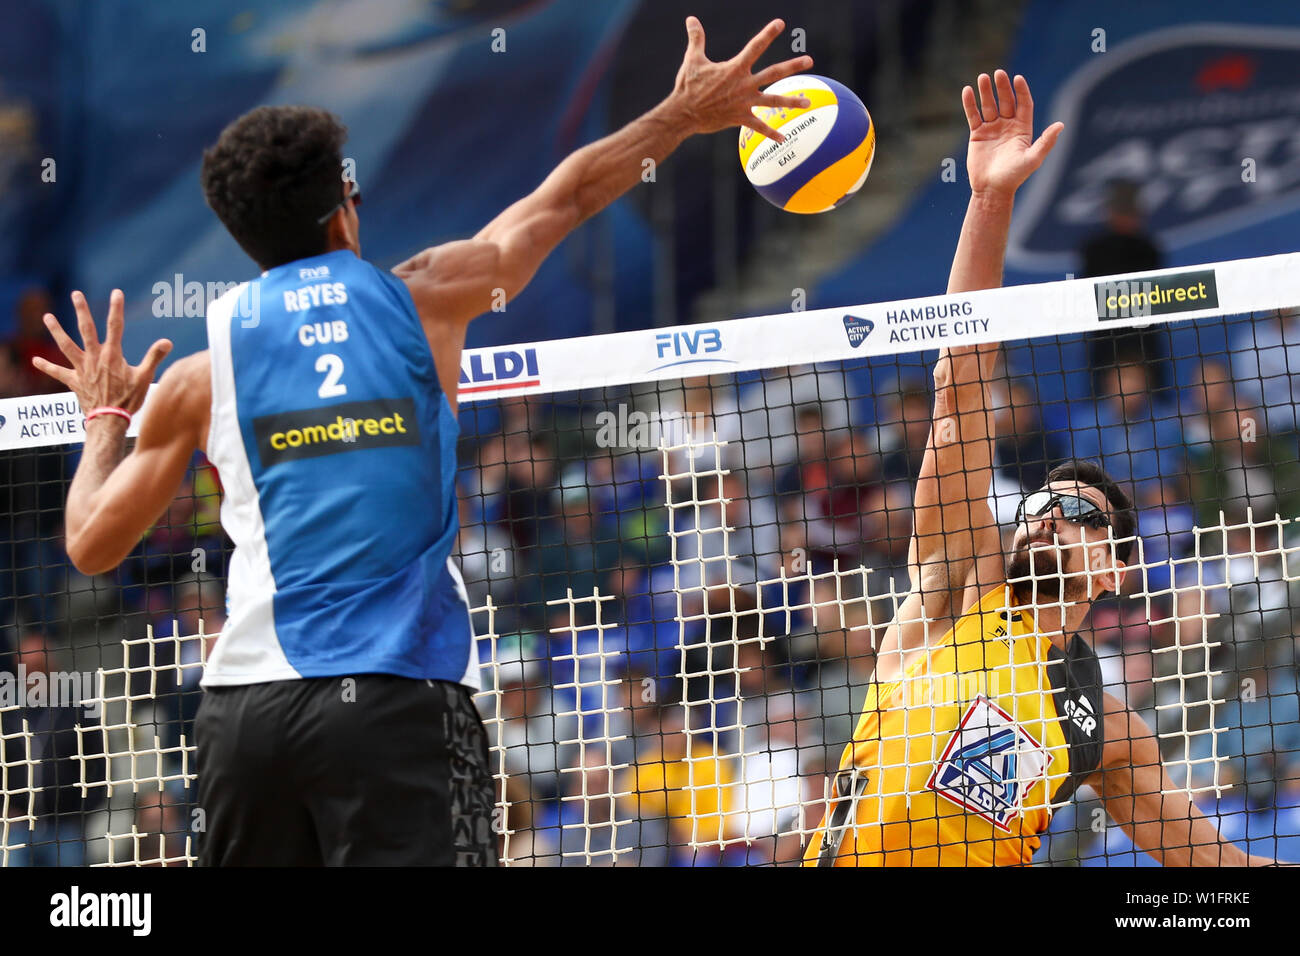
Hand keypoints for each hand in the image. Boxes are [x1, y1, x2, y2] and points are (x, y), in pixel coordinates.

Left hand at [33, 289, 171, 416]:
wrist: (109, 420)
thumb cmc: (129, 399)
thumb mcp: (145, 377)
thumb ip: (154, 357)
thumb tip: (167, 342)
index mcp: (112, 355)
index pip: (115, 326)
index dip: (116, 308)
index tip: (116, 293)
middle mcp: (94, 358)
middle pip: (86, 329)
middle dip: (81, 311)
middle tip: (76, 294)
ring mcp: (81, 369)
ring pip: (66, 345)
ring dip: (56, 330)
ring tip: (47, 317)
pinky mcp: (73, 381)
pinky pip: (57, 372)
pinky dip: (46, 366)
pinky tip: (35, 360)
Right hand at [670, 17, 812, 142]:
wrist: (684, 113)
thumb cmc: (688, 86)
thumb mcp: (693, 59)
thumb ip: (696, 38)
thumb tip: (691, 19)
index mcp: (735, 68)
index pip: (755, 46)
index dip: (768, 34)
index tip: (781, 23)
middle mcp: (744, 84)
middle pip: (774, 73)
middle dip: (793, 66)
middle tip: (809, 60)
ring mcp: (744, 102)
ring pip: (773, 101)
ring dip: (792, 101)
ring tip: (807, 102)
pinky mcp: (740, 118)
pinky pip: (759, 127)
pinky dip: (771, 133)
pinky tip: (783, 138)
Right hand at [962, 70, 1062, 199]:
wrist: (992, 190)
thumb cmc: (1014, 176)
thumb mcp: (1033, 159)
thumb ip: (1046, 141)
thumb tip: (1060, 125)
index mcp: (1022, 129)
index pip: (1023, 104)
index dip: (1021, 91)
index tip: (1017, 79)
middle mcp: (1008, 126)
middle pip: (1006, 101)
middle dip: (1002, 87)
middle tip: (998, 73)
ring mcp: (992, 129)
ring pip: (989, 105)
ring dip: (986, 92)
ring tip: (982, 77)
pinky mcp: (977, 135)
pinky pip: (973, 116)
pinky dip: (970, 104)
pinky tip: (967, 91)